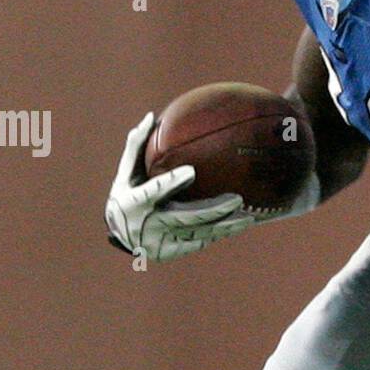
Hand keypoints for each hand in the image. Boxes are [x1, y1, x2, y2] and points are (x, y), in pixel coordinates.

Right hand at [104, 112, 259, 262]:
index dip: (171, 183)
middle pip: (185, 218)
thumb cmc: (126, 193)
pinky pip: (198, 242)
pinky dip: (218, 233)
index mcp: (134, 202)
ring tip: (249, 216)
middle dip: (213, 210)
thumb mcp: (126, 171)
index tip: (191, 171)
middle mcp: (147, 225)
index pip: (153, 192)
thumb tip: (150, 116)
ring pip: (198, 233)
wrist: (119, 235)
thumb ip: (137, 145)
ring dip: (225, 226)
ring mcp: (160, 242)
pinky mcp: (170, 252)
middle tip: (237, 199)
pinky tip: (238, 225)